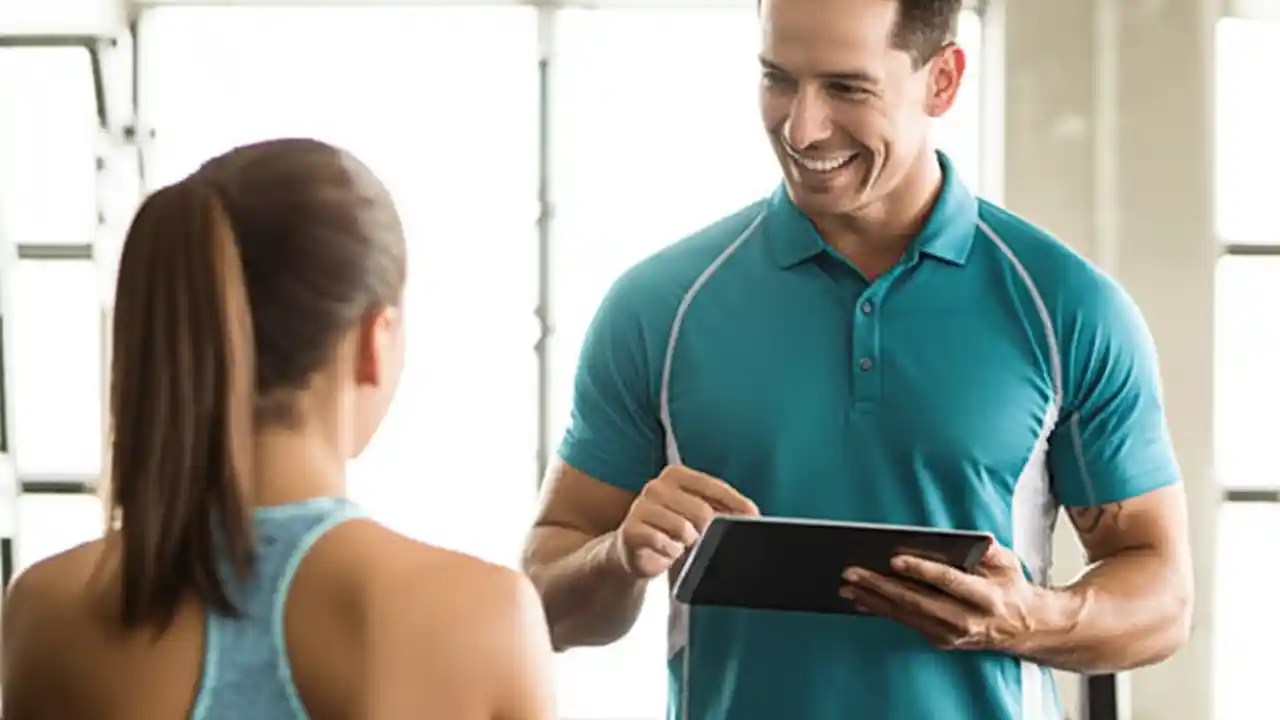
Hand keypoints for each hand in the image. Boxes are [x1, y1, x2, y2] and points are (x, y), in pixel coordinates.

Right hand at [613, 465, 758, 579]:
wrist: (633, 549)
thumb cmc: (670, 529)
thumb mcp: (695, 513)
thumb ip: (719, 508)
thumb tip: (749, 514)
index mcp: (675, 475)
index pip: (712, 485)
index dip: (736, 502)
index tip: (753, 516)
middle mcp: (656, 487)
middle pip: (701, 511)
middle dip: (709, 530)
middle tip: (704, 538)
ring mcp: (640, 507)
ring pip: (683, 529)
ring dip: (688, 542)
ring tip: (682, 543)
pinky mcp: (630, 530)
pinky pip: (664, 543)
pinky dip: (671, 552)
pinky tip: (668, 550)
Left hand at [840, 542, 1044, 652]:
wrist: (1023, 628)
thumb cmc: (1010, 588)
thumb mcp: (1008, 562)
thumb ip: (989, 549)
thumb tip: (971, 538)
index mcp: (986, 597)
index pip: (948, 581)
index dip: (920, 570)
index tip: (894, 559)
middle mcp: (966, 619)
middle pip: (917, 601)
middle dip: (881, 585)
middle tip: (853, 571)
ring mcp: (951, 634)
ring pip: (906, 615)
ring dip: (872, 600)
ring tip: (847, 585)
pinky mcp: (940, 640)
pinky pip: (906, 623)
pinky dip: (881, 611)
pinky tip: (861, 599)